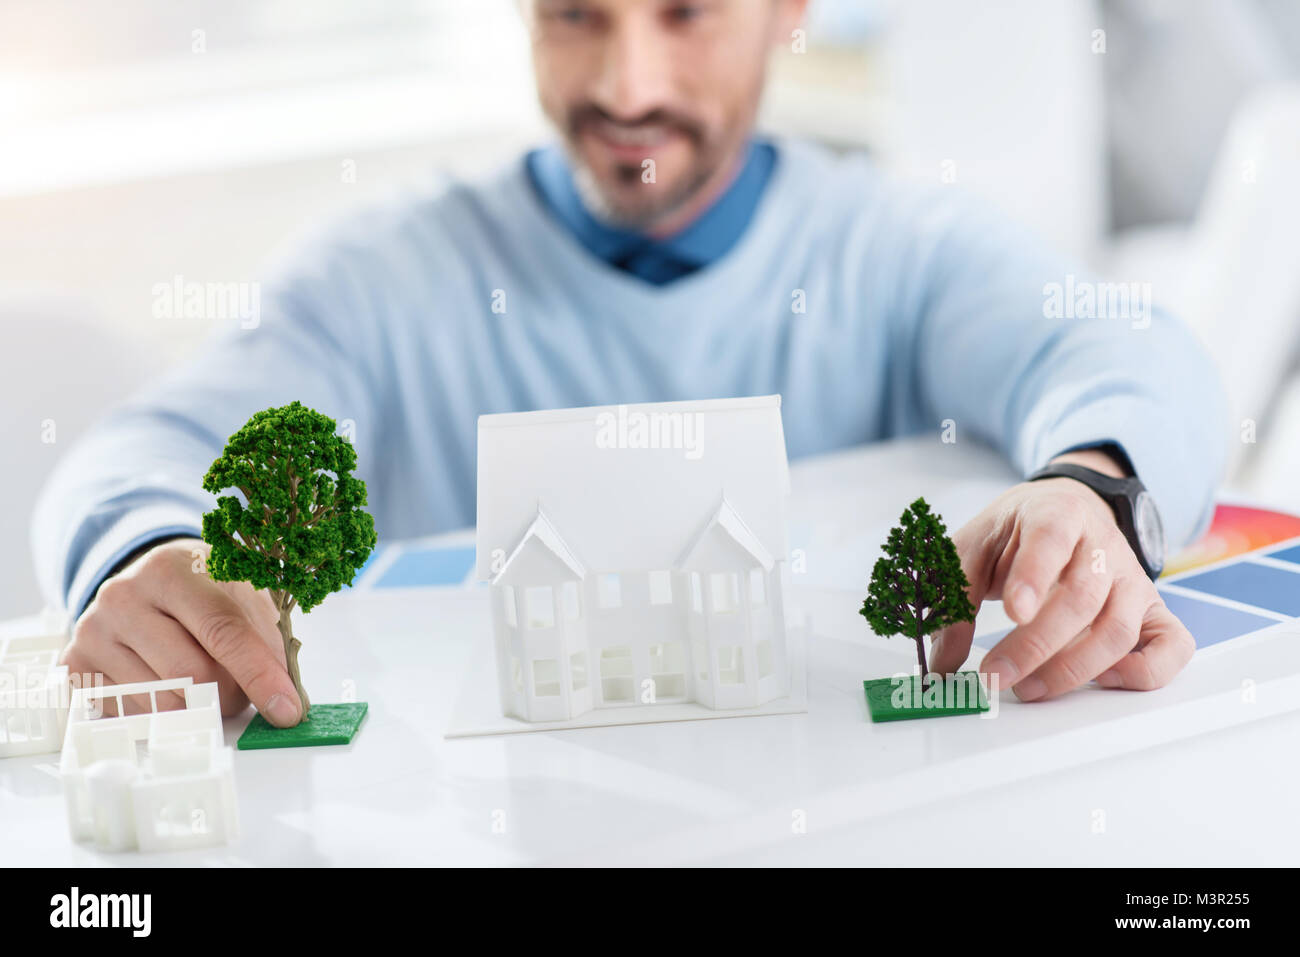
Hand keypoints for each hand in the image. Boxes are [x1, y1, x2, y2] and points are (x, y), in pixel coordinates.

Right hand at [61, 538, 302, 724]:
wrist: (147, 577)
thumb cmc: (205, 589)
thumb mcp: (243, 595)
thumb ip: (267, 639)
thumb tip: (287, 699)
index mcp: (172, 569)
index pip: (223, 630)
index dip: (259, 674)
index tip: (287, 709)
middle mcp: (123, 596)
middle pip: (193, 673)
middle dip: (231, 692)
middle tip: (241, 687)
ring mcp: (92, 631)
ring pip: (164, 701)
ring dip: (200, 707)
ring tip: (205, 682)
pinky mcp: (75, 664)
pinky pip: (133, 713)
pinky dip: (164, 711)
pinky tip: (167, 683)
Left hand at [930, 456, 1193, 700]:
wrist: (1068, 509)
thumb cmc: (1018, 532)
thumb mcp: (975, 544)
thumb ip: (955, 594)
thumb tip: (942, 660)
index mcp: (1056, 515)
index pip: (1052, 538)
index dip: (1034, 577)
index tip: (1013, 612)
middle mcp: (1103, 546)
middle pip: (1082, 598)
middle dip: (1036, 647)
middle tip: (995, 676)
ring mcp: (1133, 580)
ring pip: (1120, 629)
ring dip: (1073, 669)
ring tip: (1028, 689)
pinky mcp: (1152, 610)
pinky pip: (1171, 645)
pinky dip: (1145, 672)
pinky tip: (1102, 682)